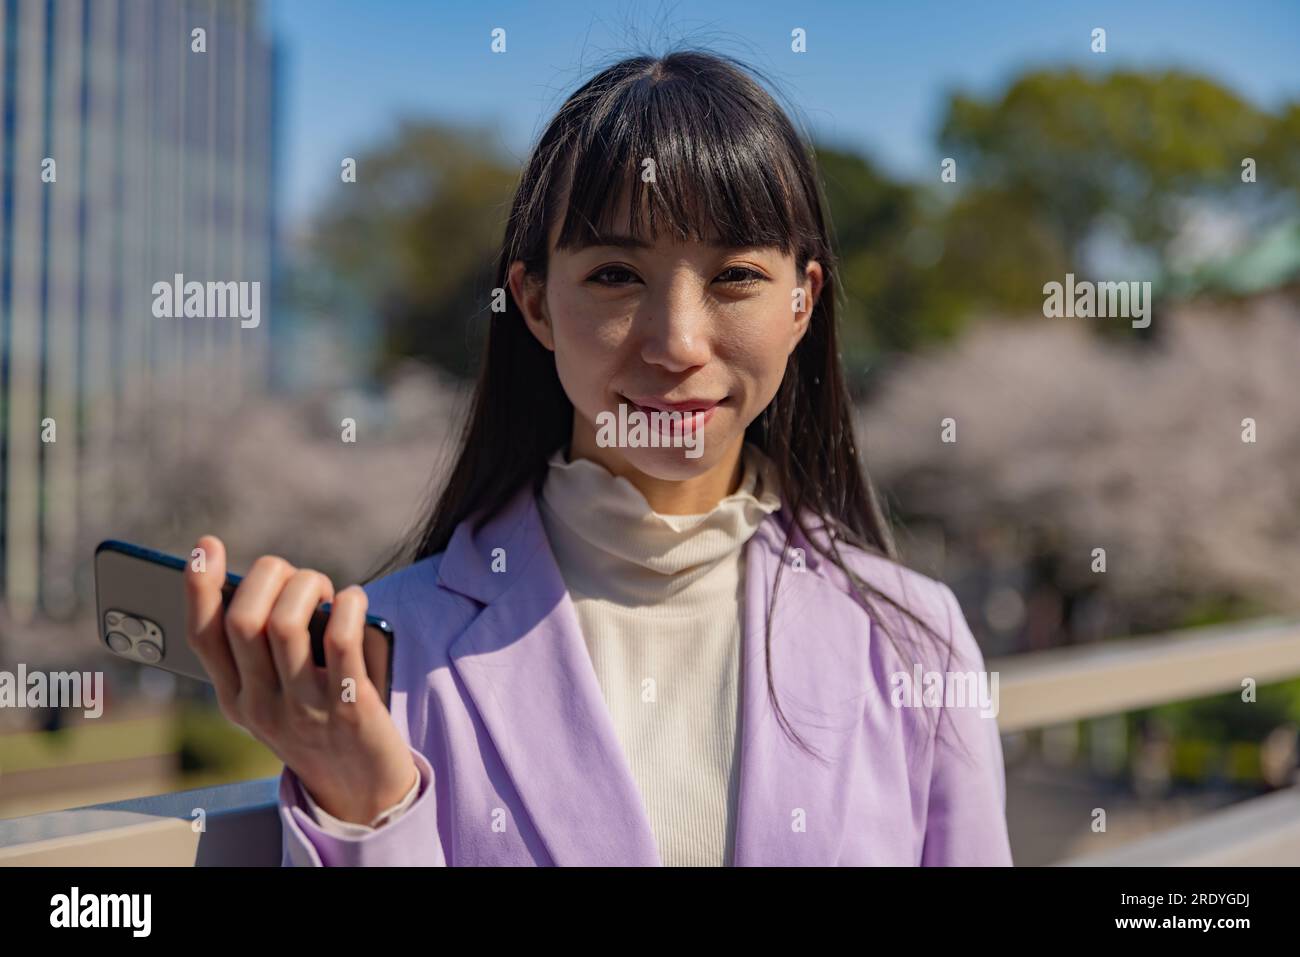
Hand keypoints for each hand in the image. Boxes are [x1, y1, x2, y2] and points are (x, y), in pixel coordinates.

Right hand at [183, 534, 416, 823]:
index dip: (200, 588)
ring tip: (327, 590)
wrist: (363, 790)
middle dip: (269, 577)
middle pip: (244, 620)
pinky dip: (348, 606)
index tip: (206, 546)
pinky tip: (354, 600)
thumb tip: (267, 584)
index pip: (203, 638)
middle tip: (295, 575)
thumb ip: (264, 653)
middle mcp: (261, 705)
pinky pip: (342, 641)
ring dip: (309, 587)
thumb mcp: (277, 696)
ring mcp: (304, 709)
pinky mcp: (349, 708)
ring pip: (286, 624)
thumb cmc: (320, 724)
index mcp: (234, 699)